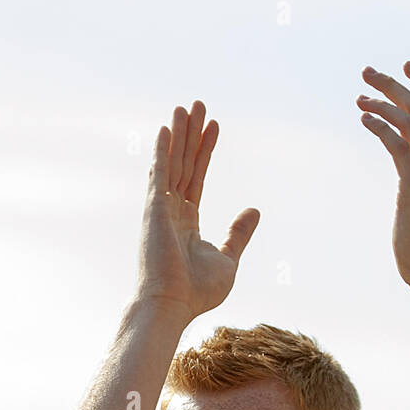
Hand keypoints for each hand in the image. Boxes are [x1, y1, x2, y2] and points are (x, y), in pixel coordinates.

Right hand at [136, 101, 259, 320]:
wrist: (173, 304)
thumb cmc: (197, 291)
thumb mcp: (228, 259)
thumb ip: (238, 233)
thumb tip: (254, 210)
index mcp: (186, 222)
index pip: (197, 177)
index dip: (205, 152)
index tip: (214, 126)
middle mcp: (171, 211)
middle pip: (184, 163)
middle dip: (192, 134)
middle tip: (199, 104)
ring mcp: (161, 209)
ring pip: (172, 162)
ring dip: (180, 134)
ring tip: (187, 106)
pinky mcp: (154, 209)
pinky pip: (160, 173)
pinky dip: (162, 150)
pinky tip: (166, 128)